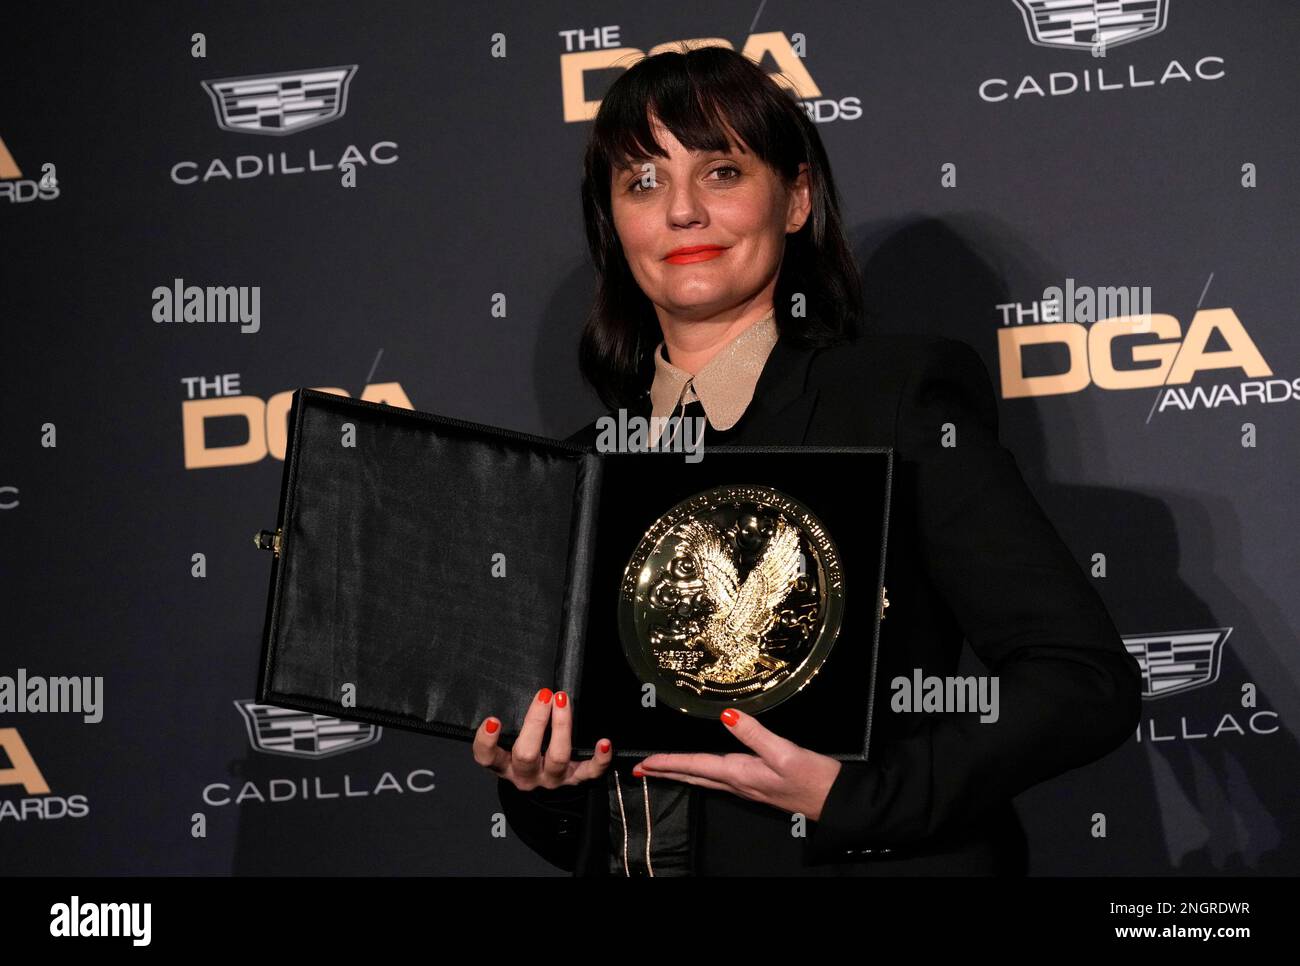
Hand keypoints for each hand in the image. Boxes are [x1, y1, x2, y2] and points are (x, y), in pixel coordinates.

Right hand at [473, 687, 612, 791]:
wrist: (546, 791)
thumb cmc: (527, 756)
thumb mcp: (511, 743)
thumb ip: (512, 723)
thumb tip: (527, 690)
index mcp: (505, 765)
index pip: (488, 757)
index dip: (487, 741)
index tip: (494, 720)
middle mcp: (526, 775)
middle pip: (526, 754)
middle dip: (536, 722)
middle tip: (543, 696)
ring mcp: (552, 779)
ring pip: (557, 758)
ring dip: (562, 727)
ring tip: (563, 701)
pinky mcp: (575, 780)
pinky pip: (590, 772)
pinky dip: (599, 758)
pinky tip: (603, 742)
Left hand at [635, 708, 841, 820]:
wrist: (834, 801)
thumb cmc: (812, 779)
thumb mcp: (783, 751)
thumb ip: (753, 733)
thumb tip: (727, 715)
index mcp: (739, 773)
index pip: (694, 766)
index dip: (668, 762)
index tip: (644, 762)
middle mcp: (739, 782)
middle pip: (693, 776)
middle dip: (666, 771)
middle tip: (641, 770)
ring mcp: (748, 786)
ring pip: (705, 779)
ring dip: (682, 773)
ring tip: (663, 769)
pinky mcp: (759, 786)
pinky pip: (720, 780)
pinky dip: (703, 774)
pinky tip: (704, 772)